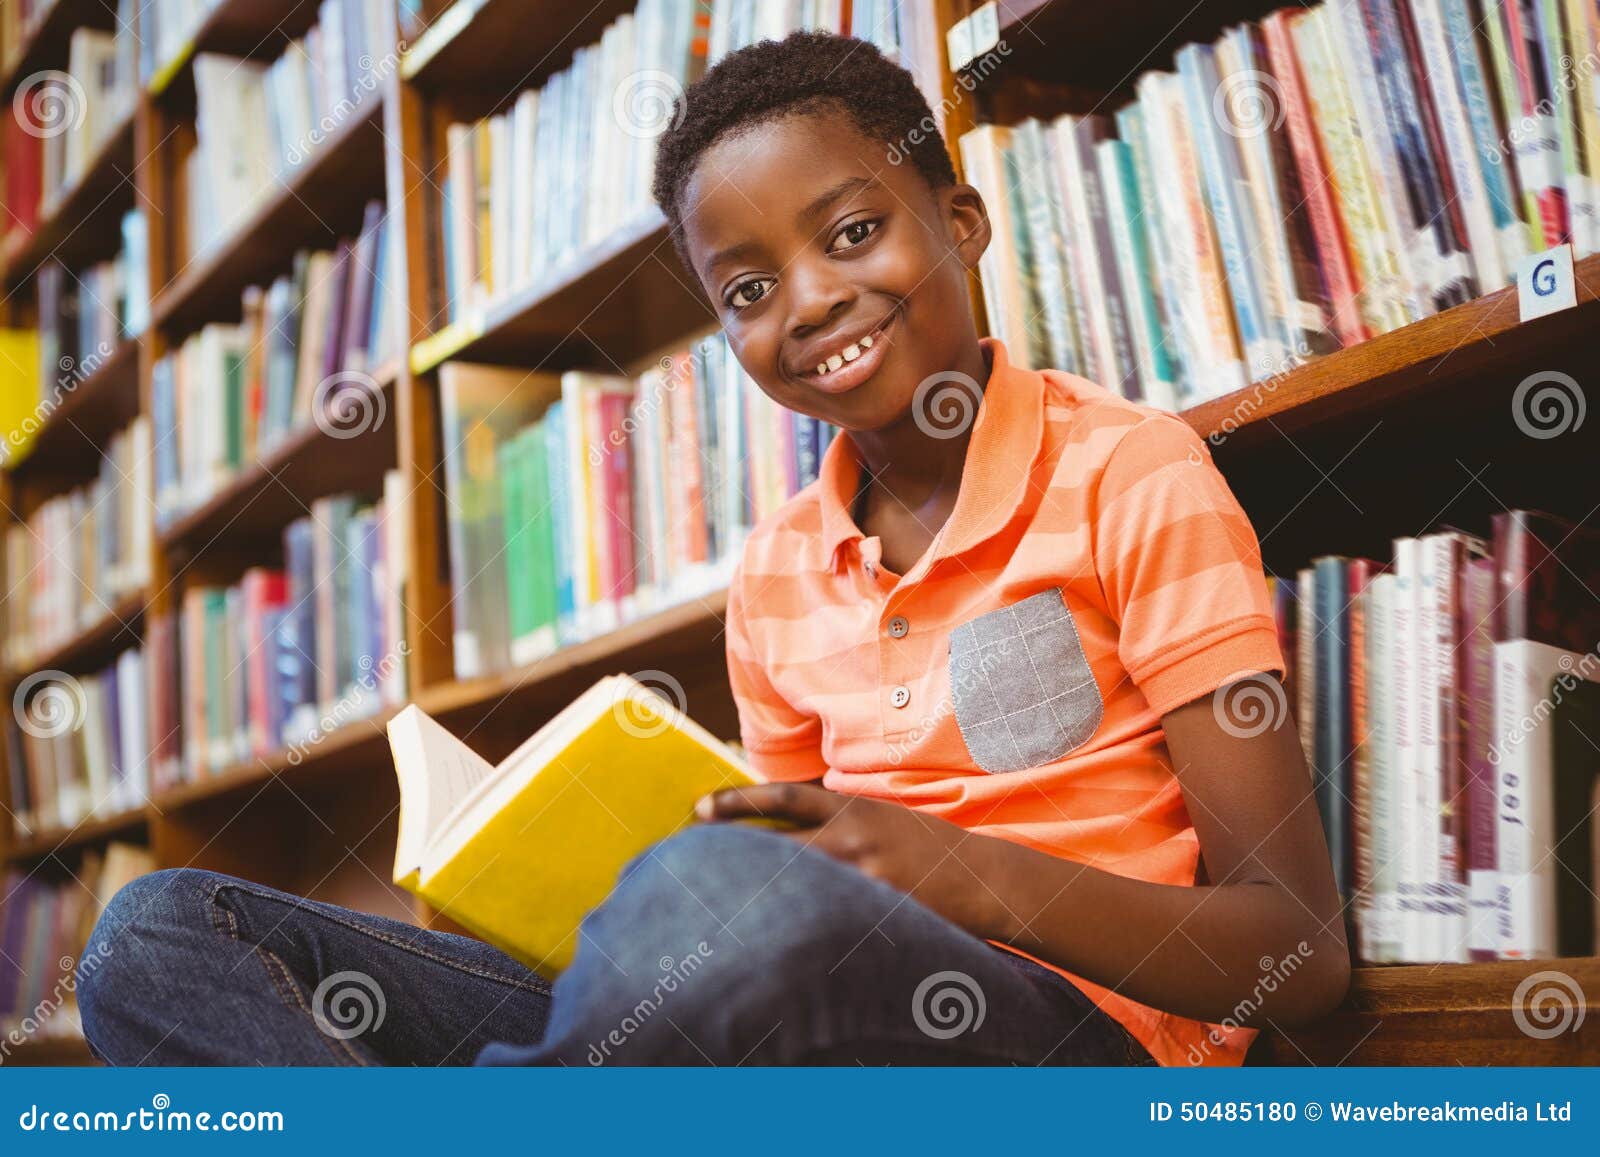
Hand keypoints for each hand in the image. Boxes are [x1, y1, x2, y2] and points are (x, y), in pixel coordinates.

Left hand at [696, 783, 1007, 938]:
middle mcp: (854, 836)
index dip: (737, 801)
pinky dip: (797, 928)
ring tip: (711, 910)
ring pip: (796, 884)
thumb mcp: (880, 819)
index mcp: (853, 809)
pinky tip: (769, 943)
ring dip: (755, 896)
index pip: (784, 797)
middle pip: (777, 844)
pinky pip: (828, 918)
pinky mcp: (878, 910)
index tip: (697, 808)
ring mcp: (865, 875)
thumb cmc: (926, 848)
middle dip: (730, 854)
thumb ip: (836, 822)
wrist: (983, 877)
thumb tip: (783, 831)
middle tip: (683, 864)